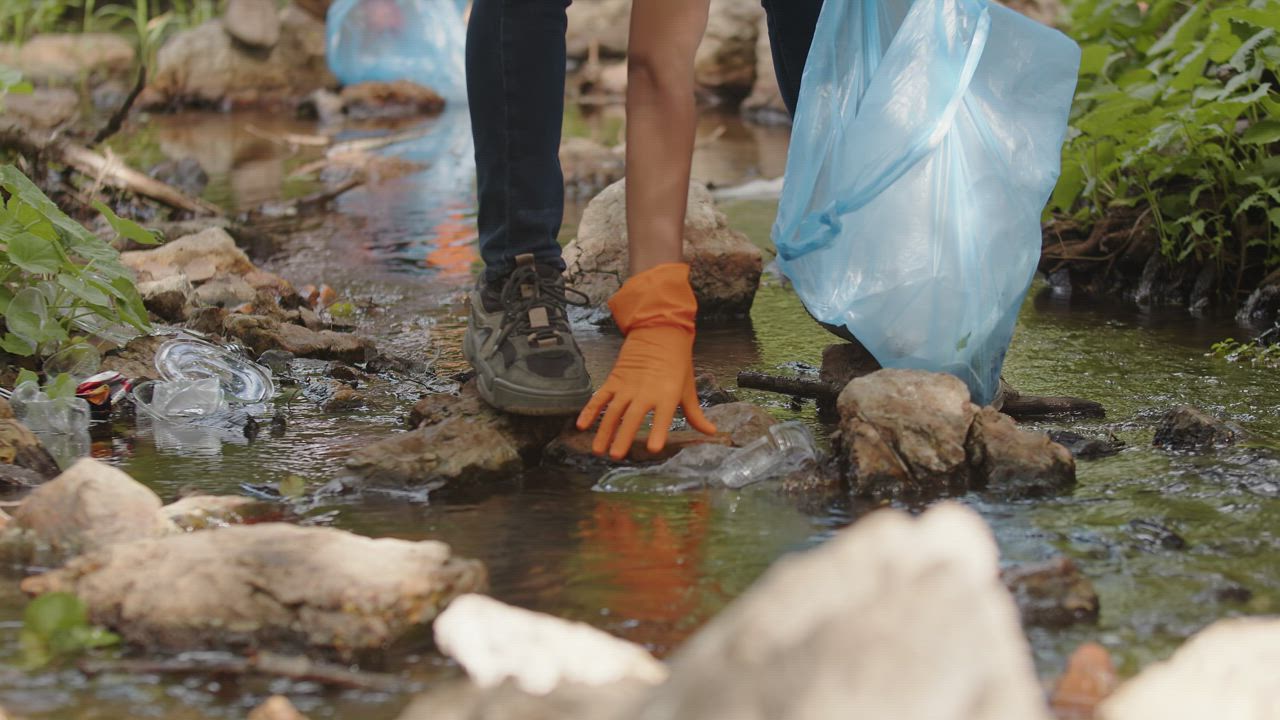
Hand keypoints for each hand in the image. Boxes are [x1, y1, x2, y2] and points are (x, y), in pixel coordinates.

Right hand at [575, 263, 715, 458]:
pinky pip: (600, 397)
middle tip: (617, 456)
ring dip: (604, 431)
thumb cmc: (677, 363)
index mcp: (667, 394)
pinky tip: (582, 425)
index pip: (663, 416)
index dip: (658, 431)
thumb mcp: (688, 388)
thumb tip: (711, 432)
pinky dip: (590, 410)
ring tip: (598, 450)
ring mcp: (627, 386)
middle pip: (632, 417)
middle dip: (623, 437)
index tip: (653, 448)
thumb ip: (695, 414)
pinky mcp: (614, 380)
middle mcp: (645, 391)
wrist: (659, 331)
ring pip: (612, 411)